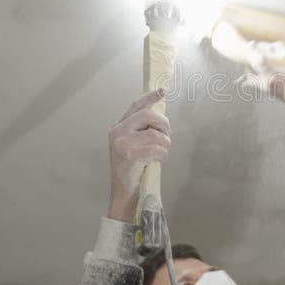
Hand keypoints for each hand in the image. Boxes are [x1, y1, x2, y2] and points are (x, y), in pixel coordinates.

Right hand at [107, 89, 170, 222]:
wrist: (124, 193)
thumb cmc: (132, 169)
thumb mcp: (132, 145)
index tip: (162, 91)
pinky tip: (158, 161)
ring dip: (165, 145)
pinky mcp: (130, 156)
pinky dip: (163, 155)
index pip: (136, 105)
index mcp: (118, 127)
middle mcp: (117, 133)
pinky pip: (157, 149)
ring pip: (156, 134)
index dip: (150, 97)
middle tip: (166, 136)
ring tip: (160, 154)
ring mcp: (122, 144)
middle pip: (149, 115)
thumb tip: (159, 116)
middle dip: (164, 125)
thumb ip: (141, 130)